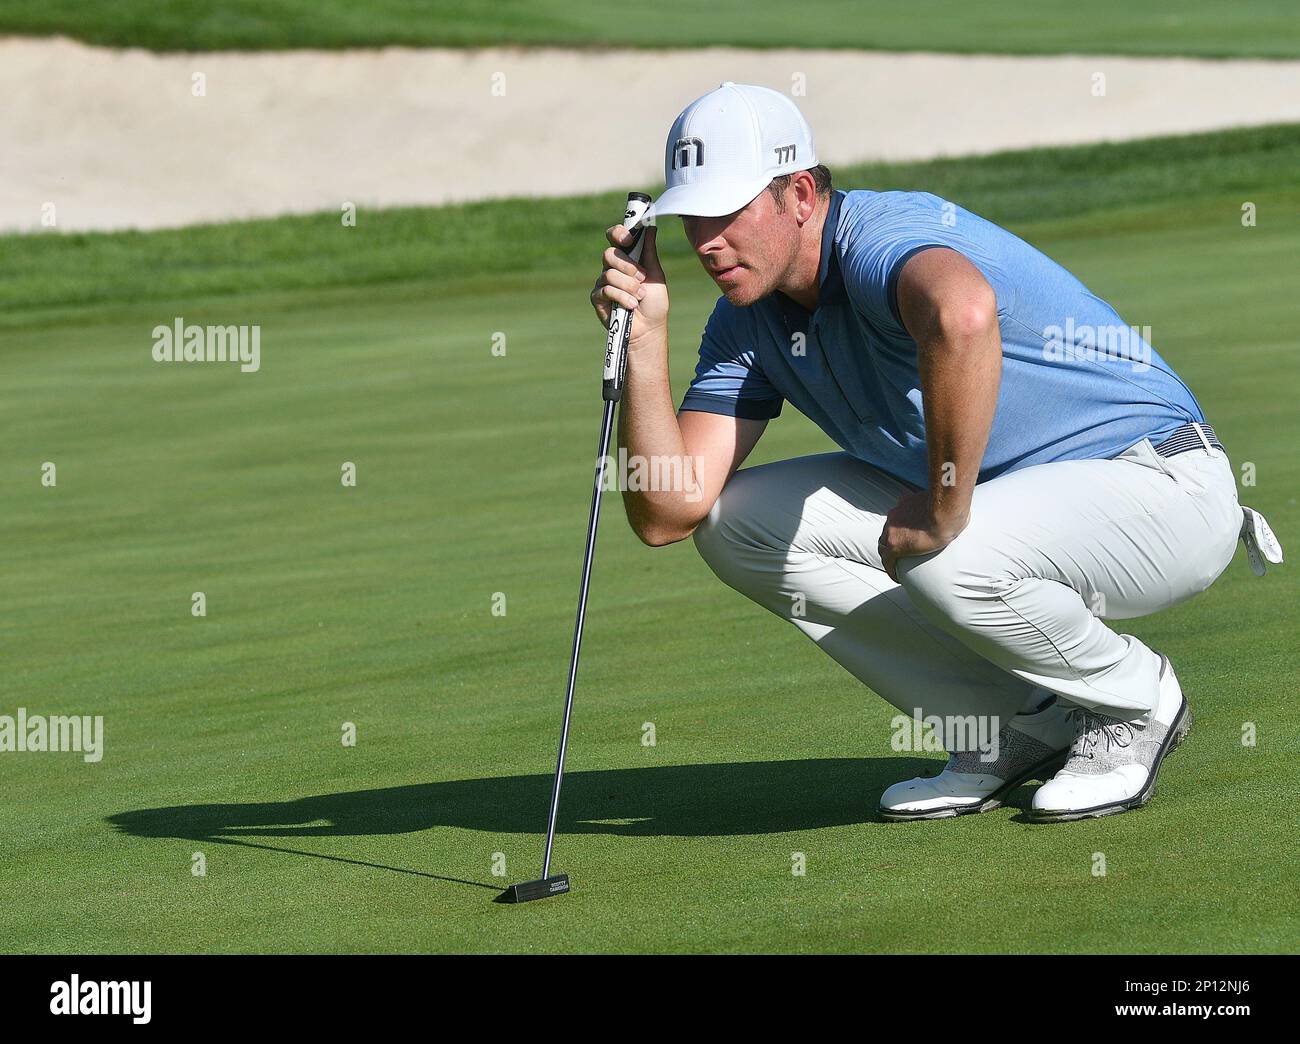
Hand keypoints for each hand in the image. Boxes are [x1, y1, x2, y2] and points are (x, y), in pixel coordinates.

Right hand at [591, 223, 668, 347]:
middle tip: (641, 277)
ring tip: (639, 297)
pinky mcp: (597, 298)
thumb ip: (649, 252)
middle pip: (609, 253)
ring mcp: (603, 282)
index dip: (618, 233)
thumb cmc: (654, 302)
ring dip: (628, 286)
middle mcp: (612, 268)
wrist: (649, 328)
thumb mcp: (655, 274)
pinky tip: (631, 305)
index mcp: (627, 258)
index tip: (628, 239)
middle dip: (627, 265)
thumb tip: (651, 227)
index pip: (615, 237)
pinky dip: (622, 297)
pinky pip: (605, 290)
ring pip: (608, 273)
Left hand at [878, 490, 968, 581]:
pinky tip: (897, 577)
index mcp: (905, 504)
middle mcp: (895, 515)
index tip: (906, 537)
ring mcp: (892, 530)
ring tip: (898, 566)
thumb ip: (940, 503)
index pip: (897, 518)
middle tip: (901, 552)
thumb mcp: (941, 500)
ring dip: (890, 555)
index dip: (899, 529)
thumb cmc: (950, 504)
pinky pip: (888, 560)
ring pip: (884, 545)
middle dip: (892, 541)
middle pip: (888, 531)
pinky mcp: (895, 544)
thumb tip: (954, 507)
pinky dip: (891, 569)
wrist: (945, 510)